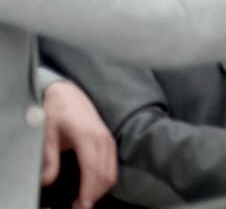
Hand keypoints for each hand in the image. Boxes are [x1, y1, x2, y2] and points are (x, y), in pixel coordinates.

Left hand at [41, 81, 116, 208]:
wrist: (67, 93)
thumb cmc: (56, 110)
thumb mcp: (46, 132)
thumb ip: (49, 157)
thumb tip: (48, 180)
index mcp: (87, 135)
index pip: (93, 170)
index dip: (88, 191)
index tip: (80, 205)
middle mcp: (102, 138)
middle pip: (105, 174)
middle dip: (94, 195)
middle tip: (80, 207)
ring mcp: (107, 138)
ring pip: (112, 171)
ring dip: (101, 189)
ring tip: (85, 200)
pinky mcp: (108, 140)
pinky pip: (112, 164)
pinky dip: (105, 179)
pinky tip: (94, 187)